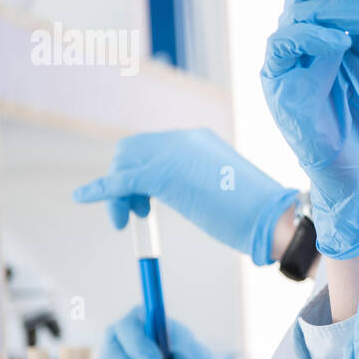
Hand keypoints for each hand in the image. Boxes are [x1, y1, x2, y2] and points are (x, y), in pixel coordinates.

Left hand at [72, 128, 297, 265]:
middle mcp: (183, 139)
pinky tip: (84, 197)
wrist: (273, 218)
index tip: (143, 204)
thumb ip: (198, 185)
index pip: (152, 148)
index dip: (138, 174)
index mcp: (199, 140)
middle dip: (123, 180)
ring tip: (126, 220)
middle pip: (132, 150)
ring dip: (116, 191)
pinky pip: (122, 179)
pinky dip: (100, 189)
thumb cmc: (257, 213)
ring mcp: (173, 153)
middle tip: (133, 214)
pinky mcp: (163, 174)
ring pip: (124, 162)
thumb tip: (183, 196)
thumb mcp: (222, 189)